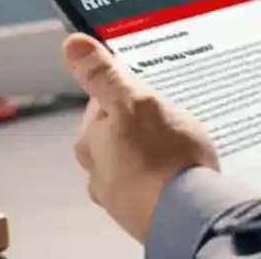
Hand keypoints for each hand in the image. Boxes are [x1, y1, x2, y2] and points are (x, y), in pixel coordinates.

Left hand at [62, 34, 218, 242]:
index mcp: (90, 141)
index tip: (151, 92)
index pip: (102, 104)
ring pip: (135, 163)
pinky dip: (166, 180)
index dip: (128, 93)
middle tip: (172, 119)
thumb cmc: (162, 157)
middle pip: (119, 135)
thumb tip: (71, 45)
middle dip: (142, 126)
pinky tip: (183, 176)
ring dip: (154, 155)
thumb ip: (103, 75)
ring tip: (182, 149)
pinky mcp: (144, 214)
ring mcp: (119, 197)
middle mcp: (97, 171)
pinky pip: (153, 188)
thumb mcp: (134, 101)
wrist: (189, 216)